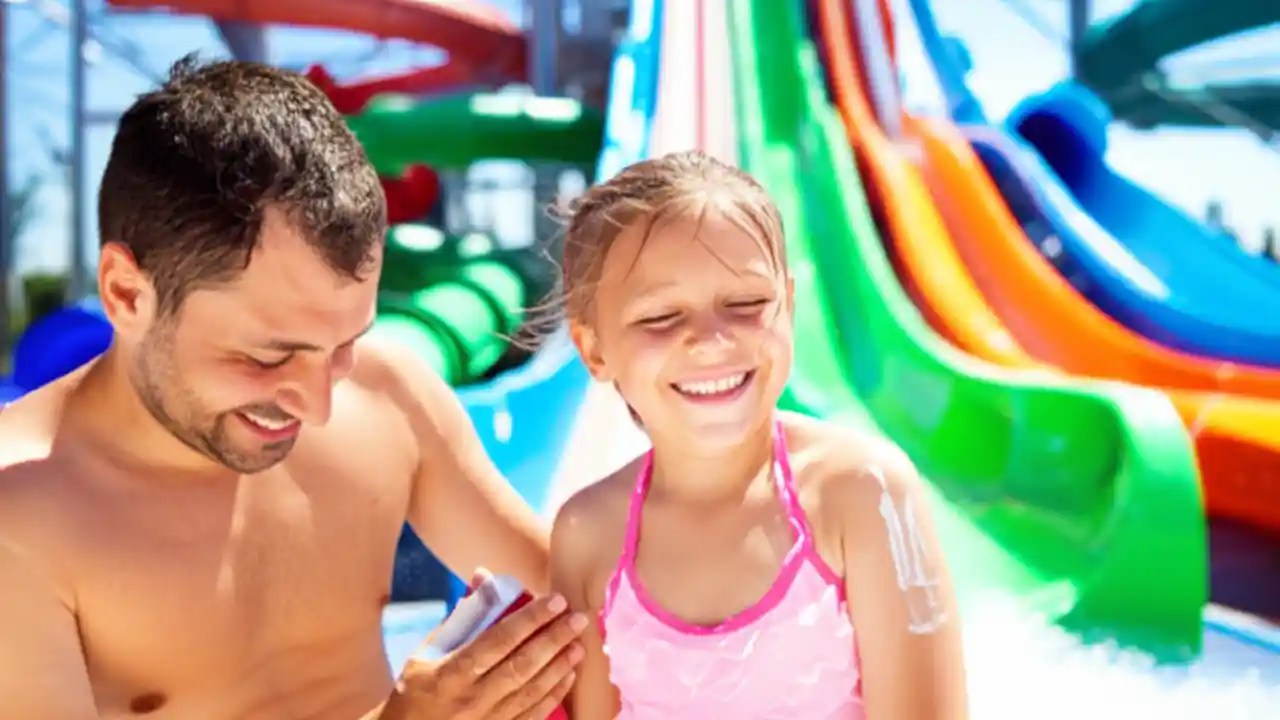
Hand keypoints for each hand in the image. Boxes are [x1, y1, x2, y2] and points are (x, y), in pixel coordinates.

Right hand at [384, 571, 587, 719]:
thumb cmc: (414, 692)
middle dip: (554, 639)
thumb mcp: (425, 654)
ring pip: (531, 691)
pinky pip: (531, 715)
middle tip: (578, 618)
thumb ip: (460, 618)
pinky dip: (553, 695)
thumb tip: (484, 577)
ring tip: (579, 645)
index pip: (497, 640)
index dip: (530, 619)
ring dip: (559, 666)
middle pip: (521, 665)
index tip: (556, 601)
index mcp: (450, 672)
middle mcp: (471, 698)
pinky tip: (567, 676)